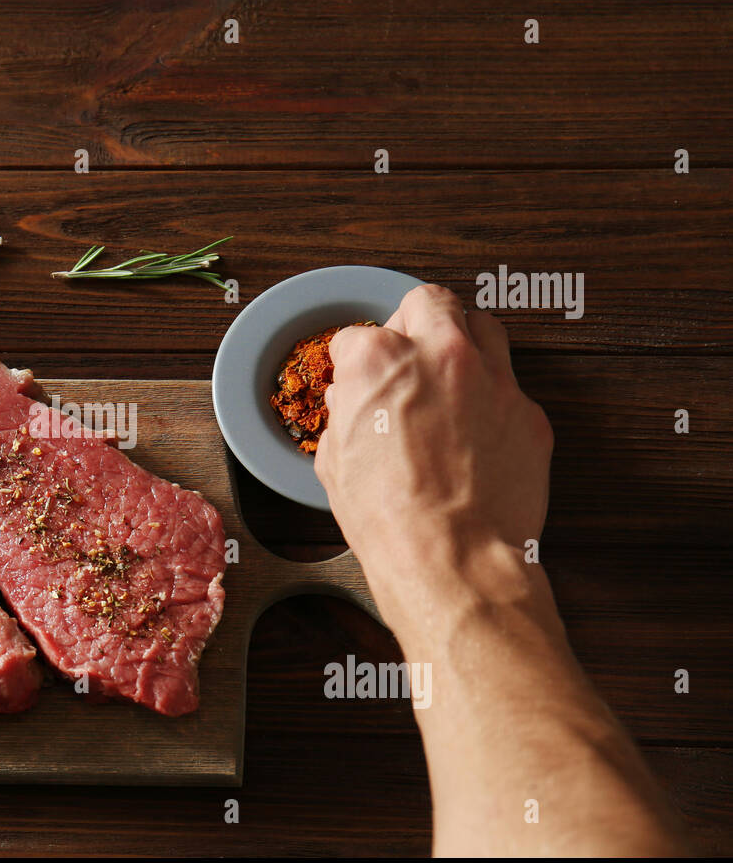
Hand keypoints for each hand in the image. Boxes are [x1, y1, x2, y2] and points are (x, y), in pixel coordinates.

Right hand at [314, 284, 554, 642]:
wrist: (451, 559)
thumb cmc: (389, 519)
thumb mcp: (334, 463)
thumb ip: (344, 416)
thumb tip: (351, 404)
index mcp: (379, 362)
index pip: (357, 335)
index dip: (352, 360)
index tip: (356, 378)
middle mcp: (439, 356)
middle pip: (427, 303)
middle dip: (411, 322)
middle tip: (406, 352)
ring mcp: (492, 380)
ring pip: (482, 326)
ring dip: (462, 341)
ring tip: (448, 374)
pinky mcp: (528, 412)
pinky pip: (510, 385)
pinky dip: (492, 397)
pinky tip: (477, 428)